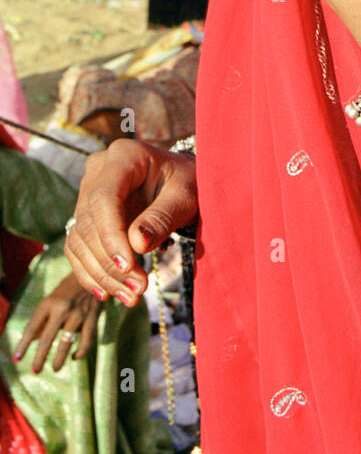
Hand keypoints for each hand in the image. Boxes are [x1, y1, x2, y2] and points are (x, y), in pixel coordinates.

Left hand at [13, 272, 101, 373]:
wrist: (94, 274)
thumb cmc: (67, 291)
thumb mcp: (51, 301)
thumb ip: (41, 320)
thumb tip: (29, 341)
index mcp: (48, 303)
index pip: (31, 328)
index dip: (23, 345)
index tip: (17, 359)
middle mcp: (62, 308)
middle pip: (46, 339)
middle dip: (39, 358)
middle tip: (35, 370)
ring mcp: (78, 314)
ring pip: (66, 343)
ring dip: (59, 359)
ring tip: (54, 368)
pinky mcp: (93, 317)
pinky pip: (86, 341)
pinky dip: (80, 352)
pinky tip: (74, 357)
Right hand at [64, 138, 197, 307]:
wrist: (182, 181)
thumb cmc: (188, 183)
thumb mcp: (185, 196)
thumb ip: (163, 217)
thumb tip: (136, 244)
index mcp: (124, 156)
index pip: (104, 197)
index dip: (111, 234)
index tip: (128, 266)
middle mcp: (99, 171)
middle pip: (89, 222)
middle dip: (111, 262)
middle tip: (138, 290)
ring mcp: (88, 192)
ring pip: (80, 239)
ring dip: (101, 273)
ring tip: (131, 297)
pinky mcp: (86, 215)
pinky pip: (78, 247)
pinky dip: (92, 272)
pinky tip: (108, 293)